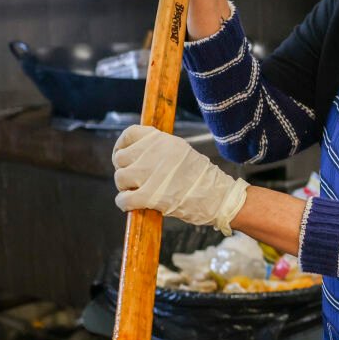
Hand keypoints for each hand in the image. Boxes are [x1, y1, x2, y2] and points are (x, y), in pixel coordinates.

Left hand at [112, 125, 248, 233]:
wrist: (218, 197)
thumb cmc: (201, 178)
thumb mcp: (181, 151)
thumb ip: (158, 149)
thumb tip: (136, 155)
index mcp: (162, 139)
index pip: (130, 134)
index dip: (121, 146)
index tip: (123, 157)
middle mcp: (154, 152)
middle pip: (120, 158)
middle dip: (124, 170)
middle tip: (133, 180)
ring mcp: (150, 174)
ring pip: (120, 178)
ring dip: (125, 187)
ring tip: (136, 192)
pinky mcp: (149, 195)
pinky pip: (124, 199)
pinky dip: (124, 203)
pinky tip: (132, 205)